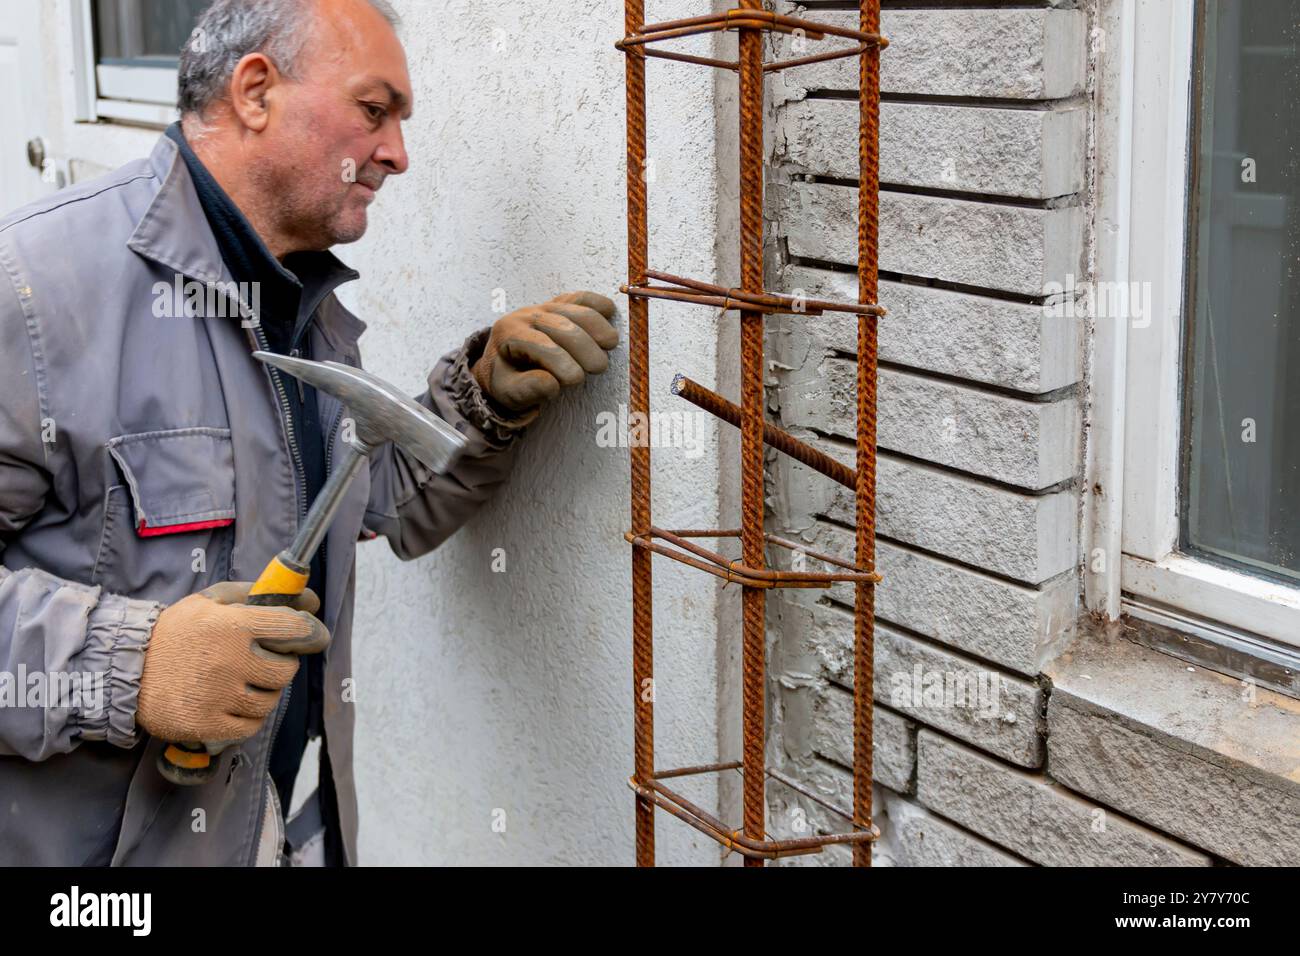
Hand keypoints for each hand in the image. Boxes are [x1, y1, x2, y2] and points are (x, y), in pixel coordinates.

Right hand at [136, 581, 329, 748]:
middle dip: (280, 664)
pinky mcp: (209, 725)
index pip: (297, 629)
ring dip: (264, 691)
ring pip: (271, 700)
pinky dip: (248, 717)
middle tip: (260, 660)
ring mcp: (220, 696)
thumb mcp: (211, 601)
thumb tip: (310, 600)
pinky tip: (230, 703)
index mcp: (234, 626)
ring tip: (240, 681)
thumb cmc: (176, 631)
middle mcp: (230, 661)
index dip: (313, 633)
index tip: (314, 636)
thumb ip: (258, 595)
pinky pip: (252, 725)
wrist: (126, 669)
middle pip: (287, 670)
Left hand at [471, 291, 618, 412]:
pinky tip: (610, 313)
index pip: (542, 345)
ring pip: (576, 310)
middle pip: (564, 326)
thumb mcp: (508, 391)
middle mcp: (525, 315)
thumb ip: (527, 389)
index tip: (577, 380)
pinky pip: (581, 298)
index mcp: (509, 333)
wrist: (502, 364)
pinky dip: (598, 303)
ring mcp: (544, 307)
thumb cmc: (506, 380)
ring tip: (609, 345)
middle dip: (586, 347)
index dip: (563, 363)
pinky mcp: (558, 304)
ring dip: (598, 327)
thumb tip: (552, 384)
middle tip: (598, 368)